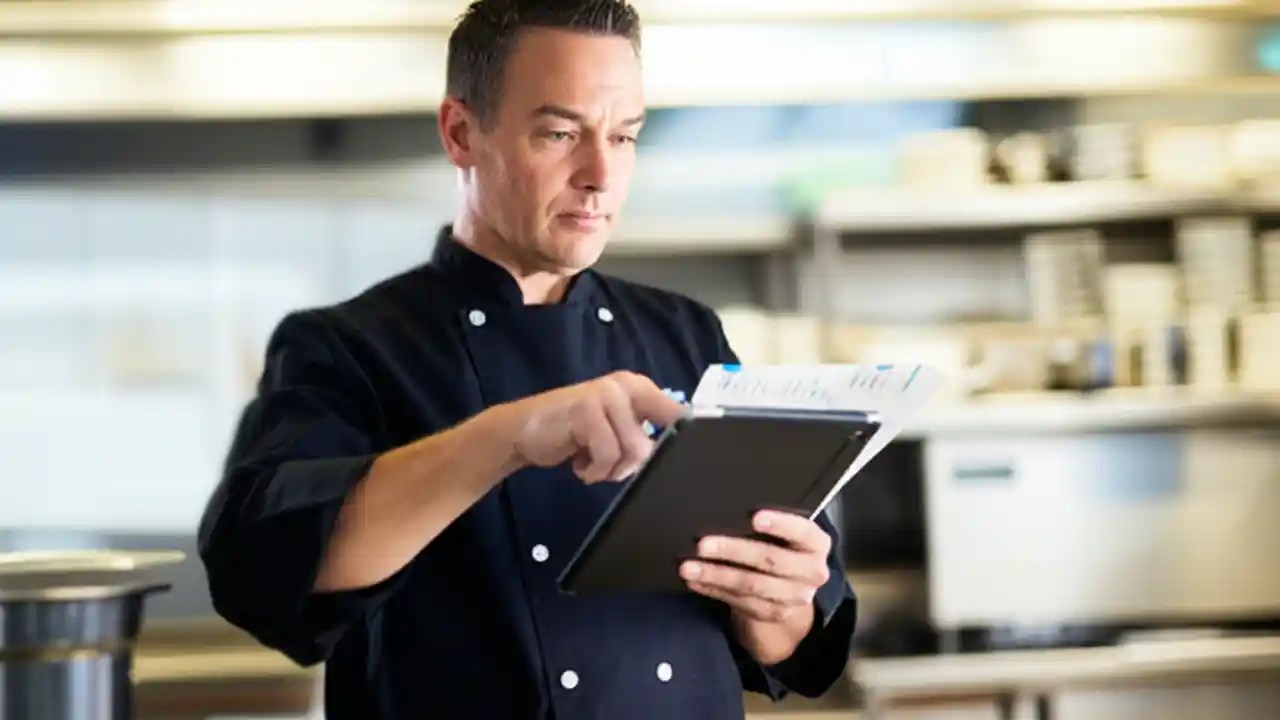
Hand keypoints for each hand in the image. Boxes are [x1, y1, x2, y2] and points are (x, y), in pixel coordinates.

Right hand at [506, 370, 684, 483]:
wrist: (523, 430)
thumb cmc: (573, 434)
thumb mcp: (615, 431)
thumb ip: (642, 434)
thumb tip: (680, 454)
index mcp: (638, 388)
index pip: (677, 413)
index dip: (683, 439)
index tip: (684, 458)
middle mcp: (626, 386)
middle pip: (651, 444)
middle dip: (629, 466)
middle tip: (606, 464)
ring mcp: (605, 395)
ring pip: (632, 451)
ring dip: (609, 470)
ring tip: (590, 461)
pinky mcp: (586, 410)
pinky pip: (606, 454)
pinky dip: (593, 471)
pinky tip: (578, 463)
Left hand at [680, 510, 830, 622]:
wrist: (790, 591)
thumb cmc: (781, 548)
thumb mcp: (785, 535)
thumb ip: (768, 524)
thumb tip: (726, 511)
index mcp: (816, 544)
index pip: (802, 531)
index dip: (780, 524)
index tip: (755, 516)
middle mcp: (812, 572)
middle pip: (770, 560)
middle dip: (733, 550)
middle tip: (702, 544)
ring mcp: (794, 597)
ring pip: (751, 585)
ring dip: (716, 575)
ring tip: (689, 567)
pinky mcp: (773, 614)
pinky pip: (739, 601)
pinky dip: (713, 590)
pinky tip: (695, 581)